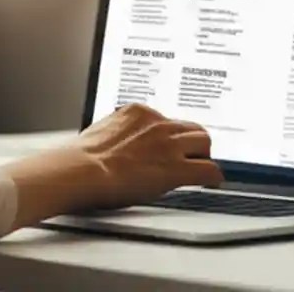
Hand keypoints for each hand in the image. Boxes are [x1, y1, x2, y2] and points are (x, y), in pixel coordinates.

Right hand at [2, 104, 222, 226]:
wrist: (80, 171)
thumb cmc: (81, 159)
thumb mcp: (101, 132)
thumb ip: (119, 133)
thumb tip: (118, 144)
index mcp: (138, 112)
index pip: (166, 119)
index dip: (171, 135)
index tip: (170, 143)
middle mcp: (157, 123)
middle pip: (190, 127)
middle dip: (193, 142)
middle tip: (192, 155)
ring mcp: (169, 144)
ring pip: (204, 143)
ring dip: (203, 155)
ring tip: (201, 167)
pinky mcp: (176, 167)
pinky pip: (207, 168)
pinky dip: (213, 175)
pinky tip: (212, 181)